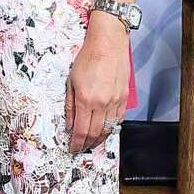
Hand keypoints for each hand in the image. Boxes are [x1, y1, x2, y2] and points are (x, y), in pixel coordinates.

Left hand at [65, 15, 129, 154]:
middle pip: (94, 133)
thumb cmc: (87, 59)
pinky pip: (118, 120)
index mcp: (85, 99)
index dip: (76, 143)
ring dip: (99, 139)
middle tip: (81, 148)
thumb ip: (70, 105)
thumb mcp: (71, 81)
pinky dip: (111, 128)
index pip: (80, 130)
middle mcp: (101, 103)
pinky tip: (105, 130)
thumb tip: (69, 124)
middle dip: (86, 144)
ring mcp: (114, 102)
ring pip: (108, 129)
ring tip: (92, 142)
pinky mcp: (124, 98)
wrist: (108, 44)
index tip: (72, 148)